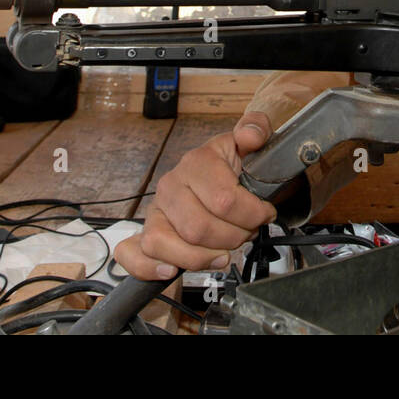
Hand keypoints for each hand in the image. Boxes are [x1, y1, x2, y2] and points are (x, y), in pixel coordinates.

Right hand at [114, 111, 278, 280]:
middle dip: (232, 238)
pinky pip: (133, 254)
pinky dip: (149, 266)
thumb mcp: (249, 145)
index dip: (253, 215)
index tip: (265, 214)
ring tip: (222, 252)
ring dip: (201, 257)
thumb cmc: (234, 169)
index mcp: (196, 161)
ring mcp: (155, 209)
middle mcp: (171, 185)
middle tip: (246, 233)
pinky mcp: (146, 232)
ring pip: (164, 243)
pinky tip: (172, 269)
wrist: (217, 181)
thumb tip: (251, 135)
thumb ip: (256, 129)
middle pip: (197, 228)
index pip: (224, 201)